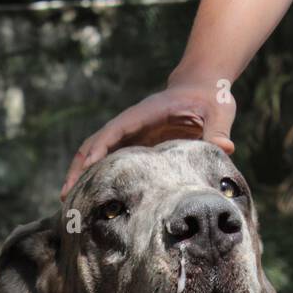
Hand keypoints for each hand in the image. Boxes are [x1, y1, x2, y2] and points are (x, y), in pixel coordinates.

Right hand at [60, 77, 236, 197]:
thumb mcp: (220, 109)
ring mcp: (131, 135)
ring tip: (69, 203)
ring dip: (82, 175)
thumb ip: (219, 129)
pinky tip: (92, 199)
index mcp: (147, 113)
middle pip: (95, 143)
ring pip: (97, 154)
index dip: (99, 148)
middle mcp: (132, 124)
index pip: (116, 130)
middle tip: (66, 196)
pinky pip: (110, 162)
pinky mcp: (136, 145)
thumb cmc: (212, 97)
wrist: (204, 89)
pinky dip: (97, 178)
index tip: (86, 167)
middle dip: (79, 168)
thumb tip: (226, 148)